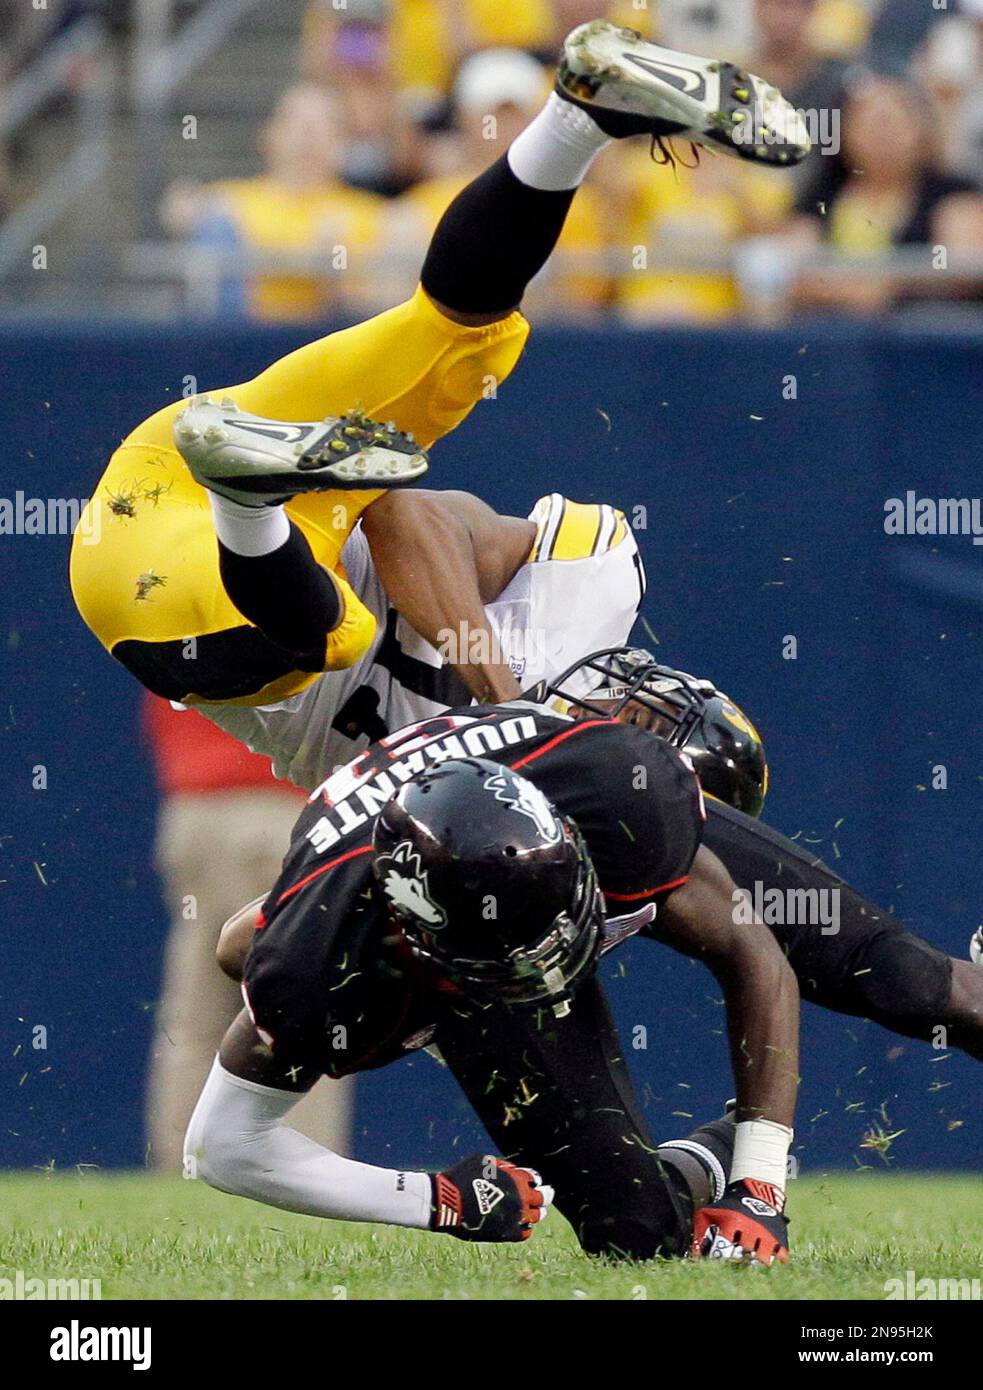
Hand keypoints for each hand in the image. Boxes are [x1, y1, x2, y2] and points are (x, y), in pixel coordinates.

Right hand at [430, 1154, 552, 1241]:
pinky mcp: (507, 1233)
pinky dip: (525, 1227)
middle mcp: (520, 1199)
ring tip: (539, 1211)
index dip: (535, 1180)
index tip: (535, 1182)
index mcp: (516, 1180)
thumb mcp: (483, 1161)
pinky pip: (524, 1232)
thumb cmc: (463, 1177)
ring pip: (536, 1216)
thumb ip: (502, 1166)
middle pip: (542, 1198)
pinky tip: (523, 1224)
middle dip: (546, 1195)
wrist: (449, 1201)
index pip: (534, 1179)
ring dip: (538, 1212)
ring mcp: (515, 1217)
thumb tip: (513, 1170)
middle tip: (548, 1194)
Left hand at [692, 1179, 788, 1265]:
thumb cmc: (731, 1206)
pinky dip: (774, 1260)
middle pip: (742, 1257)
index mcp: (732, 1223)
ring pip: (761, 1260)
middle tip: (733, 1261)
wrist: (757, 1192)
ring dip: (754, 1262)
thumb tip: (695, 1254)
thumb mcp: (711, 1212)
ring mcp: (767, 1235)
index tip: (719, 1259)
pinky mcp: (780, 1238)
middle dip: (736, 1262)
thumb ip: (700, 1230)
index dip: (720, 1258)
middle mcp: (750, 1229)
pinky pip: (780, 1257)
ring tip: (748, 1261)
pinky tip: (766, 1257)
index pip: (723, 1251)